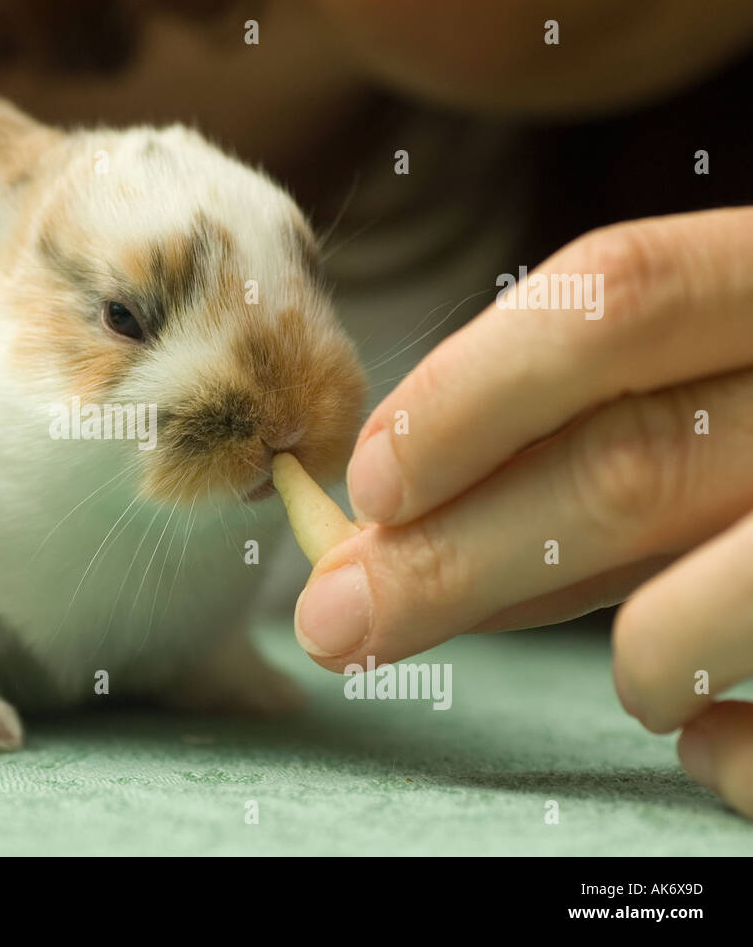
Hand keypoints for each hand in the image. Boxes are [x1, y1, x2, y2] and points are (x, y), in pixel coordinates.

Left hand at [293, 207, 752, 815]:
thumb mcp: (699, 386)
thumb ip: (565, 433)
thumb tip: (381, 527)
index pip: (617, 296)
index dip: (469, 392)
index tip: (368, 485)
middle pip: (627, 463)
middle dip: (455, 559)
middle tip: (337, 623)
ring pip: (720, 600)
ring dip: (629, 656)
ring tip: (624, 681)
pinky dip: (730, 753)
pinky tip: (706, 737)